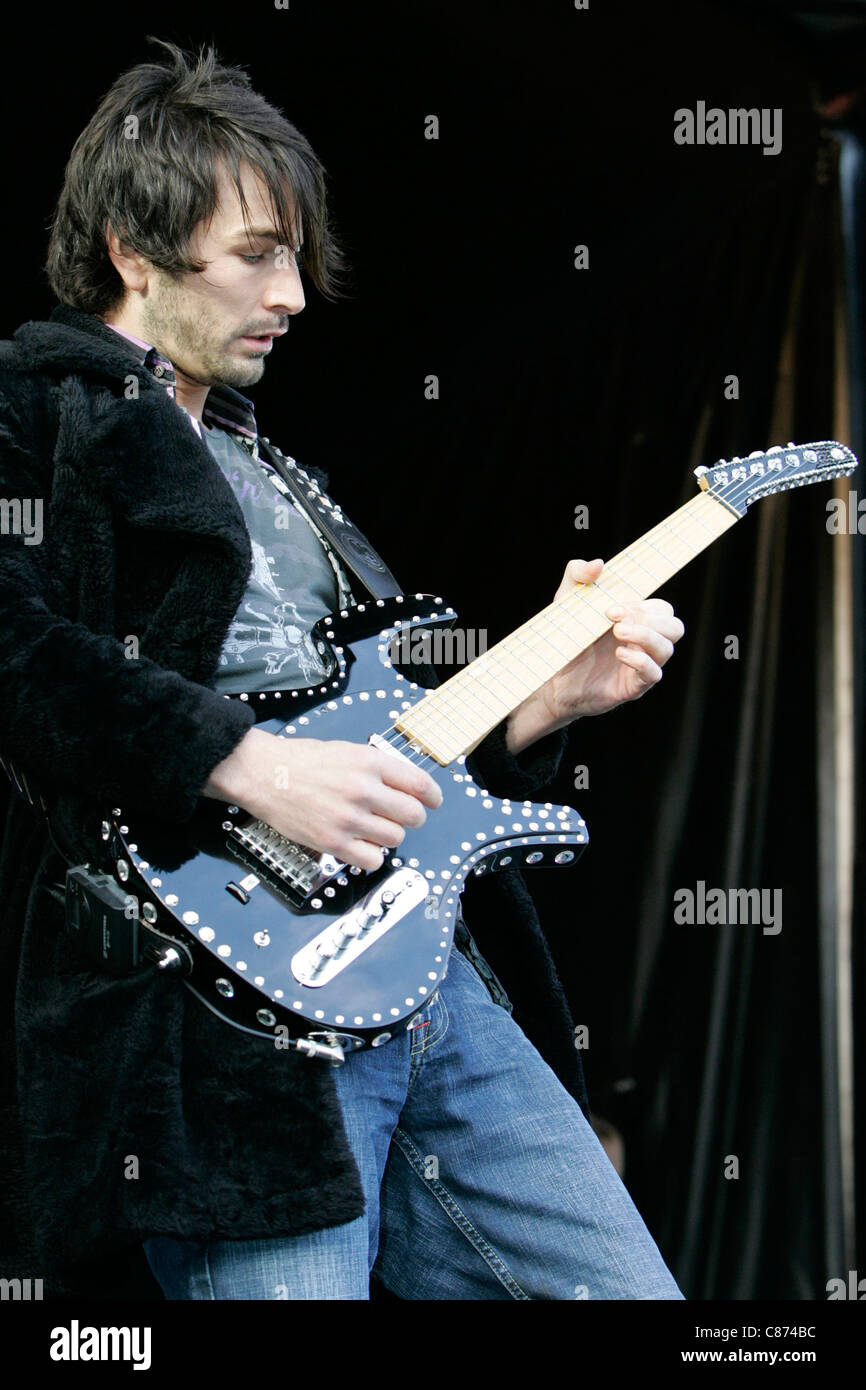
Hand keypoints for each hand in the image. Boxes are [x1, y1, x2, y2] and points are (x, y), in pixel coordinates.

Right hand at [203, 727, 442, 869]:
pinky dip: (372, 856)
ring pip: (396, 838)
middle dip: (412, 818)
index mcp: (369, 762)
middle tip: (401, 818)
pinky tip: (361, 846)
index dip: (433, 796)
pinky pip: (373, 859)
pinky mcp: (334, 841)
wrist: (264, 774)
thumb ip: (377, 768)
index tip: (433, 802)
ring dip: (389, 836)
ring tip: (373, 829)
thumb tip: (404, 786)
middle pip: (413, 815)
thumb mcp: (346, 750)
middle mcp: (363, 789)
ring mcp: (349, 817)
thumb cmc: (300, 761)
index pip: (419, 783)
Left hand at [506, 558, 684, 753]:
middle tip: (614, 622)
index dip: (642, 606)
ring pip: (666, 649)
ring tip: (617, 633)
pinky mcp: (633, 687)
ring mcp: (640, 666)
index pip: (661, 609)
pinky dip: (640, 661)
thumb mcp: (567, 600)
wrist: (550, 676)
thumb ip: (578, 574)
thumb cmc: (564, 637)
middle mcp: (643, 643)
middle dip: (649, 620)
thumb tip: (598, 564)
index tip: (611, 608)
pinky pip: (654, 674)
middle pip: (674, 627)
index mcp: (636, 621)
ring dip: (646, 637)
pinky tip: (618, 653)